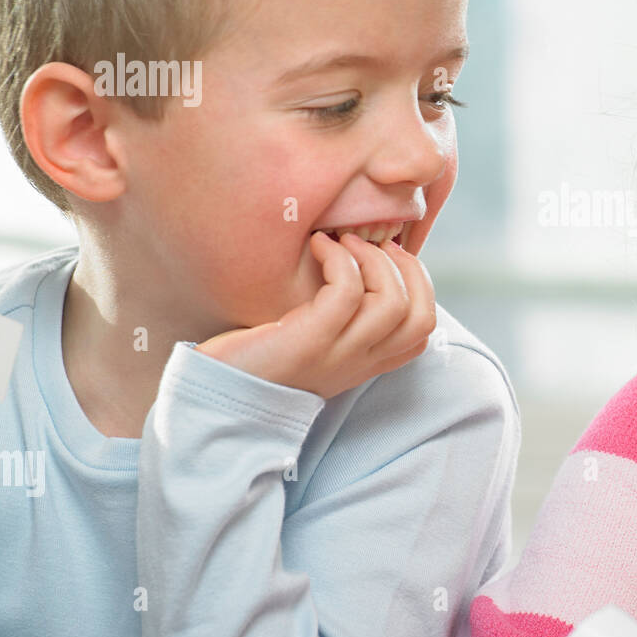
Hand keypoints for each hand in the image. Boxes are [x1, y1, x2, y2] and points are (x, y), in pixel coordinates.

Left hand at [195, 231, 435, 397]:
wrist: (213, 395)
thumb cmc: (253, 359)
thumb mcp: (308, 344)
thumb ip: (336, 322)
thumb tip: (355, 269)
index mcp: (362, 364)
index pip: (423, 333)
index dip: (421, 289)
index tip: (393, 260)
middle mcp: (357, 363)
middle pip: (421, 318)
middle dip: (411, 270)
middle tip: (377, 243)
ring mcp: (337, 354)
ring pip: (392, 303)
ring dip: (374, 259)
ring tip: (343, 240)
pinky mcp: (310, 341)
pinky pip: (348, 291)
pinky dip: (339, 258)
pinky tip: (317, 246)